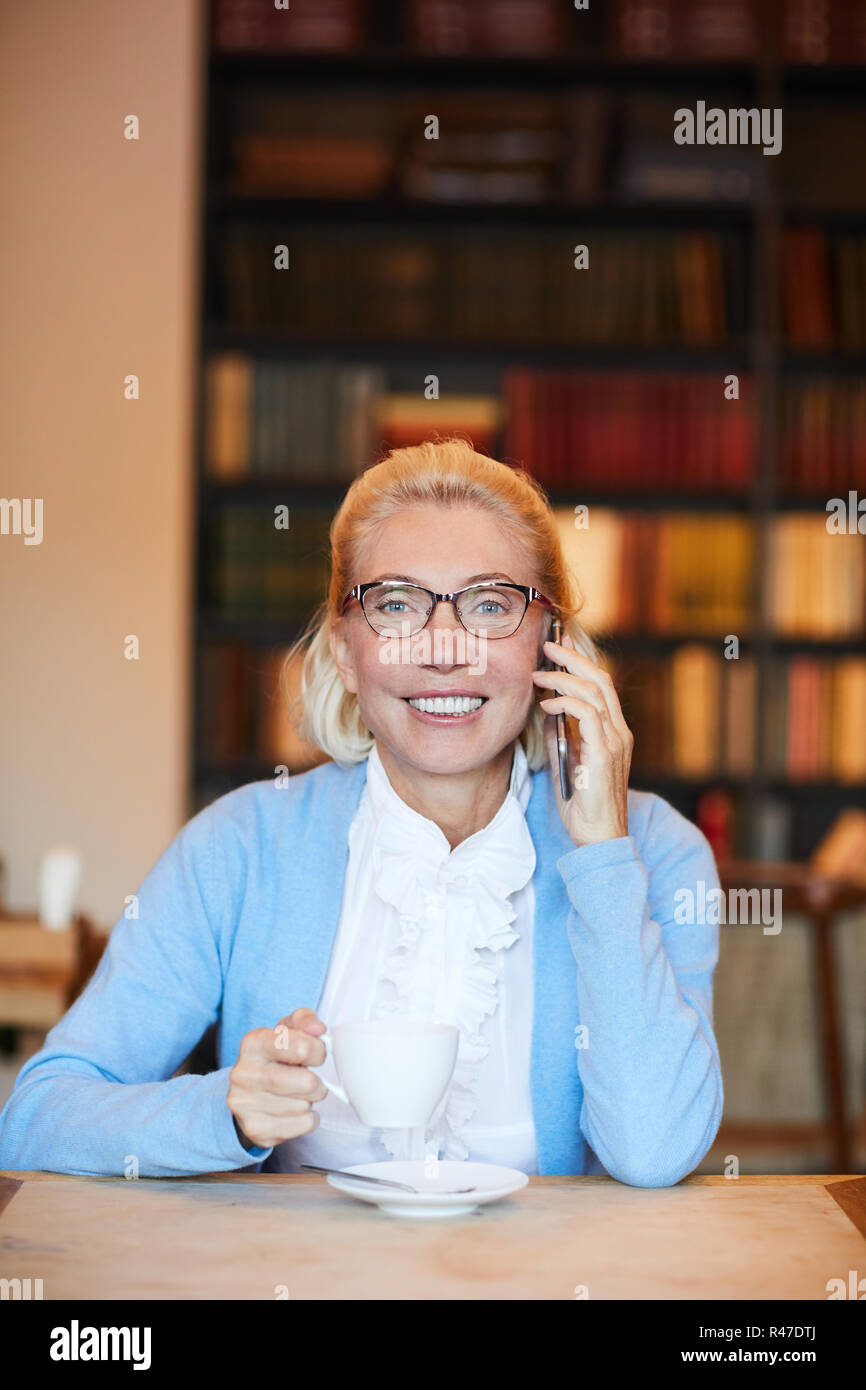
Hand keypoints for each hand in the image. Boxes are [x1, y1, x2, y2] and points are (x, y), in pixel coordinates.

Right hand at [227, 1006, 328, 1150]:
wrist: (245, 1096)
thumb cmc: (273, 1060)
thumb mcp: (285, 1031)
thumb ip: (304, 1020)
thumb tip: (318, 1028)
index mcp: (253, 1043)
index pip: (301, 1047)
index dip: (318, 1052)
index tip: (316, 1055)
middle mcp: (244, 1073)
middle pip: (306, 1082)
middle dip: (317, 1083)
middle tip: (312, 1081)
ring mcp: (246, 1104)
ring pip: (303, 1106)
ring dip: (309, 1102)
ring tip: (297, 1095)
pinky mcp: (255, 1129)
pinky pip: (301, 1125)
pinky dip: (307, 1120)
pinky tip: (295, 1112)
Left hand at [531, 633, 633, 847]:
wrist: (599, 838)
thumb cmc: (584, 806)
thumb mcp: (566, 764)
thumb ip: (560, 739)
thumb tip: (545, 714)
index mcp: (613, 733)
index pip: (601, 686)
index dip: (580, 663)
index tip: (558, 648)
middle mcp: (619, 732)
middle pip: (600, 679)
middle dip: (572, 657)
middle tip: (547, 645)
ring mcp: (614, 741)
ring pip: (594, 692)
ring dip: (563, 678)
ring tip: (538, 675)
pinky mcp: (604, 753)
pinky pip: (587, 715)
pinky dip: (565, 703)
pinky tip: (546, 706)